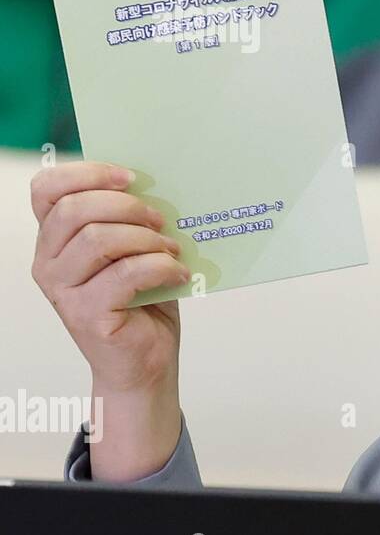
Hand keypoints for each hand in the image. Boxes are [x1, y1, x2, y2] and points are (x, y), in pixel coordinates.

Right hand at [30, 162, 187, 479]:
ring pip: (99, 240)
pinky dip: (161, 268)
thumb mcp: (132, 252)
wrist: (146, 362)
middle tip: (161, 219)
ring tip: (171, 250)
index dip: (86, 173)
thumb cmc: (142, 302)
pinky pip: (126, 275)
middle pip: (74, 210)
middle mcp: (48, 264)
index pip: (46, 190)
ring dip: (146, 239)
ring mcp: (64, 292)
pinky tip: (179, 274)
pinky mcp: (87, 316)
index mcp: (54, 241)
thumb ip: (130, 220)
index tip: (131, 176)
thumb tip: (158, 182)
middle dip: (126, 206)